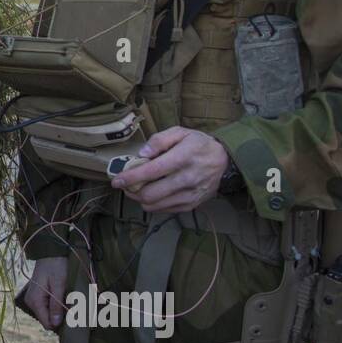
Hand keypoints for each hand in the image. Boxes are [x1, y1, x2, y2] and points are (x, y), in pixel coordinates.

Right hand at [21, 256, 67, 330]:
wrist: (50, 253)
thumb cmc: (56, 266)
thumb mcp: (59, 285)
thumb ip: (56, 305)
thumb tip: (55, 324)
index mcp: (35, 301)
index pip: (46, 323)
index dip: (59, 322)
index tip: (70, 315)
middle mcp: (30, 302)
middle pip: (46, 319)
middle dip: (59, 315)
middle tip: (69, 305)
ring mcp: (33, 299)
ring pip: (47, 313)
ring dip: (57, 309)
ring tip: (65, 298)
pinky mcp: (36, 295)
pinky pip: (46, 307)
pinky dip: (54, 304)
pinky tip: (60, 296)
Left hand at [109, 127, 229, 213]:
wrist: (224, 161)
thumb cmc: (198, 144)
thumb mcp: (181, 132)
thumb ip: (159, 140)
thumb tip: (142, 154)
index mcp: (183, 157)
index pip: (152, 171)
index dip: (131, 177)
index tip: (116, 180)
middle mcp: (188, 178)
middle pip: (150, 194)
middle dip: (131, 191)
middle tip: (125, 185)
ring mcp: (190, 194)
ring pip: (155, 205)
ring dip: (139, 199)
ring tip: (135, 189)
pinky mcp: (191, 204)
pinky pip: (164, 210)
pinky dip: (153, 204)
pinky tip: (152, 193)